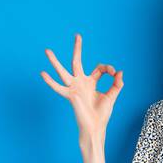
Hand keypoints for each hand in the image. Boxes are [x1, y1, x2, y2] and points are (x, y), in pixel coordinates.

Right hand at [40, 33, 123, 147]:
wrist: (95, 127)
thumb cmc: (102, 114)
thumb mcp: (112, 96)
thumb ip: (117, 84)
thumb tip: (120, 71)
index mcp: (91, 82)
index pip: (98, 68)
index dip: (107, 68)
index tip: (114, 73)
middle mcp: (81, 83)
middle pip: (77, 62)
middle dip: (78, 49)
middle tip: (77, 35)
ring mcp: (74, 88)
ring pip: (63, 71)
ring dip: (54, 61)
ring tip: (47, 51)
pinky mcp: (70, 95)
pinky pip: (58, 88)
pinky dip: (50, 82)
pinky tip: (42, 74)